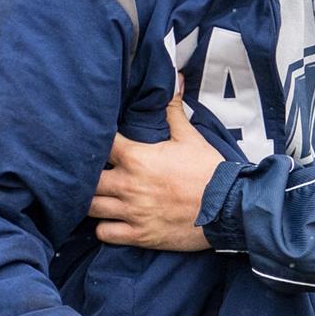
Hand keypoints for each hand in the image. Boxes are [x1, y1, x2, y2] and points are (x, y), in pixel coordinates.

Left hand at [91, 92, 221, 250]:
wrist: (228, 207)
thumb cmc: (208, 170)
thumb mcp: (190, 137)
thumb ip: (173, 110)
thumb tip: (174, 80)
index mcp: (136, 158)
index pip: (99, 144)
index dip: (94, 142)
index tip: (97, 143)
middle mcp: (128, 185)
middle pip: (86, 180)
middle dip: (87, 176)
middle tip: (93, 174)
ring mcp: (132, 212)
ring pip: (90, 208)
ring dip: (92, 202)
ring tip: (100, 197)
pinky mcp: (139, 235)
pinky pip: (104, 234)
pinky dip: (104, 228)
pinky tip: (111, 221)